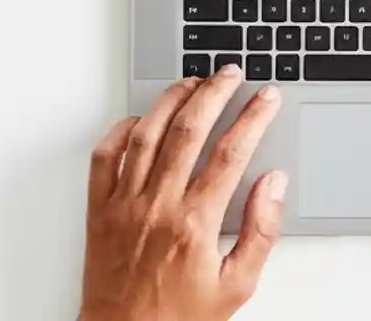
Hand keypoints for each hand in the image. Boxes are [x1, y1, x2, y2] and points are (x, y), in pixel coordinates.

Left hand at [81, 66, 285, 320]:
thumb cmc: (178, 319)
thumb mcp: (237, 284)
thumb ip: (260, 230)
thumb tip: (273, 184)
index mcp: (195, 224)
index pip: (232, 152)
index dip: (253, 117)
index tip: (267, 97)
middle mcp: (157, 206)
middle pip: (189, 130)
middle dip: (215, 93)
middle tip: (231, 74)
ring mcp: (124, 205)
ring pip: (146, 134)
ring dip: (170, 100)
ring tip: (191, 82)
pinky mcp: (98, 211)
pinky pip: (104, 158)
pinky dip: (120, 131)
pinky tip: (139, 119)